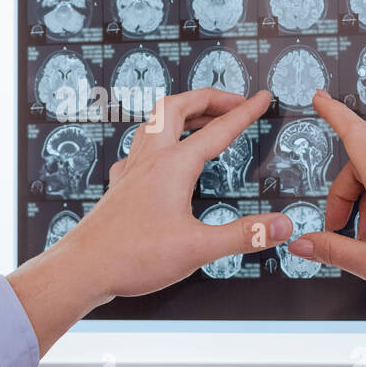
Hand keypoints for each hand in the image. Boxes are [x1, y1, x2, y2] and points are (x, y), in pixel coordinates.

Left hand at [9, 89, 292, 354]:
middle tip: (233, 101)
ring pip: (154, 122)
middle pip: (178, 107)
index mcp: (173, 166)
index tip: (262, 98)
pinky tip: (160, 156)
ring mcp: (131, 170)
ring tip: (201, 118)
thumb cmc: (132, 257)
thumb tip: (283, 226)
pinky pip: (139, 148)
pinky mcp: (120, 186)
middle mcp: (150, 160)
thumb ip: (245, 235)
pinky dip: (158, 140)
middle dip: (208, 97)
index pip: (218, 130)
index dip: (245, 112)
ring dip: (181, 112)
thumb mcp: (198, 249)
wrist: (83, 269)